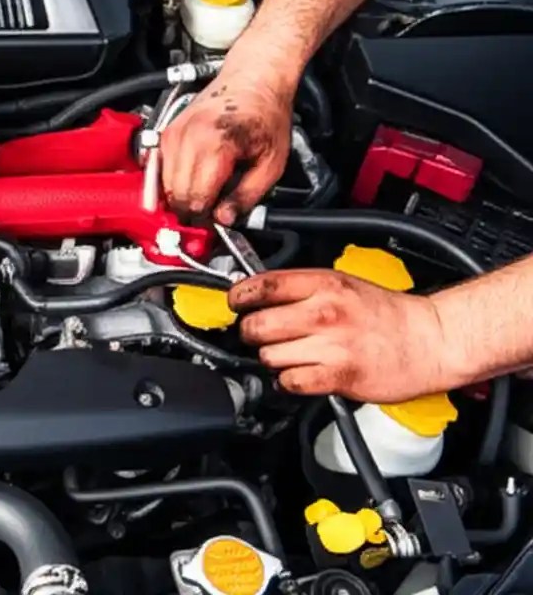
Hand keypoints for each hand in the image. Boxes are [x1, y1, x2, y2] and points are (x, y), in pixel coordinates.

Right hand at [160, 65, 293, 225]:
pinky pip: (158, 169)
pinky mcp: (166, 132)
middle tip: (208, 215)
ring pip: (162, 184)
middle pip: (175, 194)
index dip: (205, 218)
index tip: (214, 224)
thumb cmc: (265, 113)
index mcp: (215, 145)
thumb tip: (224, 220)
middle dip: (190, 210)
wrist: (253, 79)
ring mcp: (172, 133)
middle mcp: (187, 138)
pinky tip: (187, 183)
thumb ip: (247, 196)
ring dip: (179, 197)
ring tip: (201, 198)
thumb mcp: (271, 163)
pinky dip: (169, 181)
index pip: (196, 199)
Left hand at [229, 270, 468, 401]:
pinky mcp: (339, 376)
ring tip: (290, 355)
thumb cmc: (387, 314)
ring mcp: (332, 345)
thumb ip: (301, 288)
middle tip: (260, 335)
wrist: (430, 340)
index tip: (236, 303)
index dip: (239, 297)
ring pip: (269, 356)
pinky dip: (289, 382)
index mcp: (324, 284)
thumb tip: (257, 293)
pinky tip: (300, 374)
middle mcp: (325, 312)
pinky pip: (290, 382)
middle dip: (251, 333)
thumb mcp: (343, 284)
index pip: (262, 286)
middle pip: (256, 325)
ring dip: (272, 360)